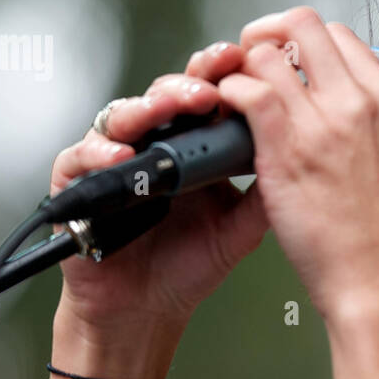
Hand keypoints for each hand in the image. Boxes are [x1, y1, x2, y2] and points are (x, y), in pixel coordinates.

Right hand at [50, 43, 269, 333]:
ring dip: (147, 107)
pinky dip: (99, 151)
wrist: (146, 310)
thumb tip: (301, 156)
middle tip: (210, 84)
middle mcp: (153, 143)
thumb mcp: (239, 229)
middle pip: (167, 94)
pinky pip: (81, 156)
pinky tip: (121, 154)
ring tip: (169, 109)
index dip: (225, 79)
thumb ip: (265, 194)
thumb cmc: (188, 265)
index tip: (247, 68)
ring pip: (125, 114)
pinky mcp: (78, 182)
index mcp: (194, 145)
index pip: (209, 96)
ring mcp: (114, 158)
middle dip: (189, 82)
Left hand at [196, 7, 378, 321]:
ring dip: (238, 67)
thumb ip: (365, 121)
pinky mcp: (288, 146)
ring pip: (266, 50)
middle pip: (301, 23)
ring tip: (231, 99)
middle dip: (265, 36)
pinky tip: (225, 119)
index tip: (284, 67)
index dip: (301, 44)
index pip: (336, 34)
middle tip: (249, 69)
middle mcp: (359, 97)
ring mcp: (324, 119)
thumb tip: (333, 105)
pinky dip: (227, 95)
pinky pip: (248, 90)